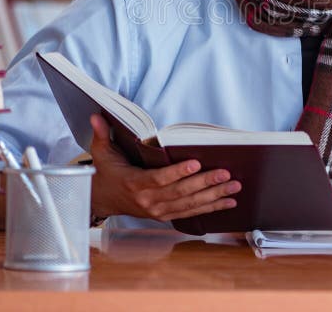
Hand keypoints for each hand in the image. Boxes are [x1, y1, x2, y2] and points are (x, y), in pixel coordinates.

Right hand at [89, 114, 240, 221]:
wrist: (101, 199)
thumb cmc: (106, 172)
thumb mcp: (101, 152)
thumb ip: (101, 134)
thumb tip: (97, 115)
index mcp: (135, 183)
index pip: (160, 179)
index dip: (179, 172)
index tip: (197, 163)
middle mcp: (148, 201)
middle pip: (181, 193)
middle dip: (206, 183)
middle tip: (226, 174)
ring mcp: (157, 211)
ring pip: (189, 205)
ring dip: (214, 196)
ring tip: (234, 187)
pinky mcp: (165, 216)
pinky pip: (191, 213)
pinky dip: (211, 208)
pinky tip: (228, 203)